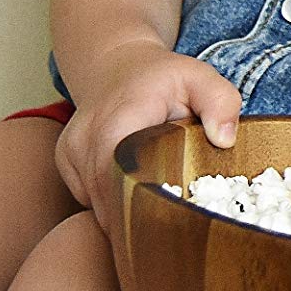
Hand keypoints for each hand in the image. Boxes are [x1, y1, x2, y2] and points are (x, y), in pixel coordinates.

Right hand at [55, 44, 240, 235]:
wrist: (118, 66)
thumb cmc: (163, 76)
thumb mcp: (201, 77)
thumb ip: (221, 102)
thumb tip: (225, 140)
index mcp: (119, 121)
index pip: (124, 178)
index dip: (148, 203)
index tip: (175, 215)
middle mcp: (86, 139)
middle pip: (109, 199)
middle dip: (140, 216)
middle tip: (173, 224)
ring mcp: (70, 152)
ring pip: (97, 203)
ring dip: (125, 211)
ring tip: (156, 207)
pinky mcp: (66, 162)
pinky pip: (88, 197)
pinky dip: (111, 201)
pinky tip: (135, 191)